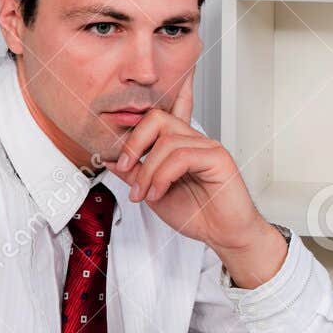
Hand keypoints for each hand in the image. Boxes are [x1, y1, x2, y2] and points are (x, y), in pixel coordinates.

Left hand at [107, 68, 276, 276]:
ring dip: (147, 170)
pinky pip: (181, 156)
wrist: (224, 235)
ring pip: (166, 140)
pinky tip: (159, 191)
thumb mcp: (153, 193)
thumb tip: (109, 157)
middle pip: (157, 118)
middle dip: (134, 142)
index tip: (135, 106)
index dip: (156, 98)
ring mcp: (208, 146)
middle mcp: (195, 139)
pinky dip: (162, 175)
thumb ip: (135, 173)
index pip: (168, 111)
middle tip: (124, 167)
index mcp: (181, 144)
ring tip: (143, 193)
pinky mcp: (218, 158)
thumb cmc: (197, 214)